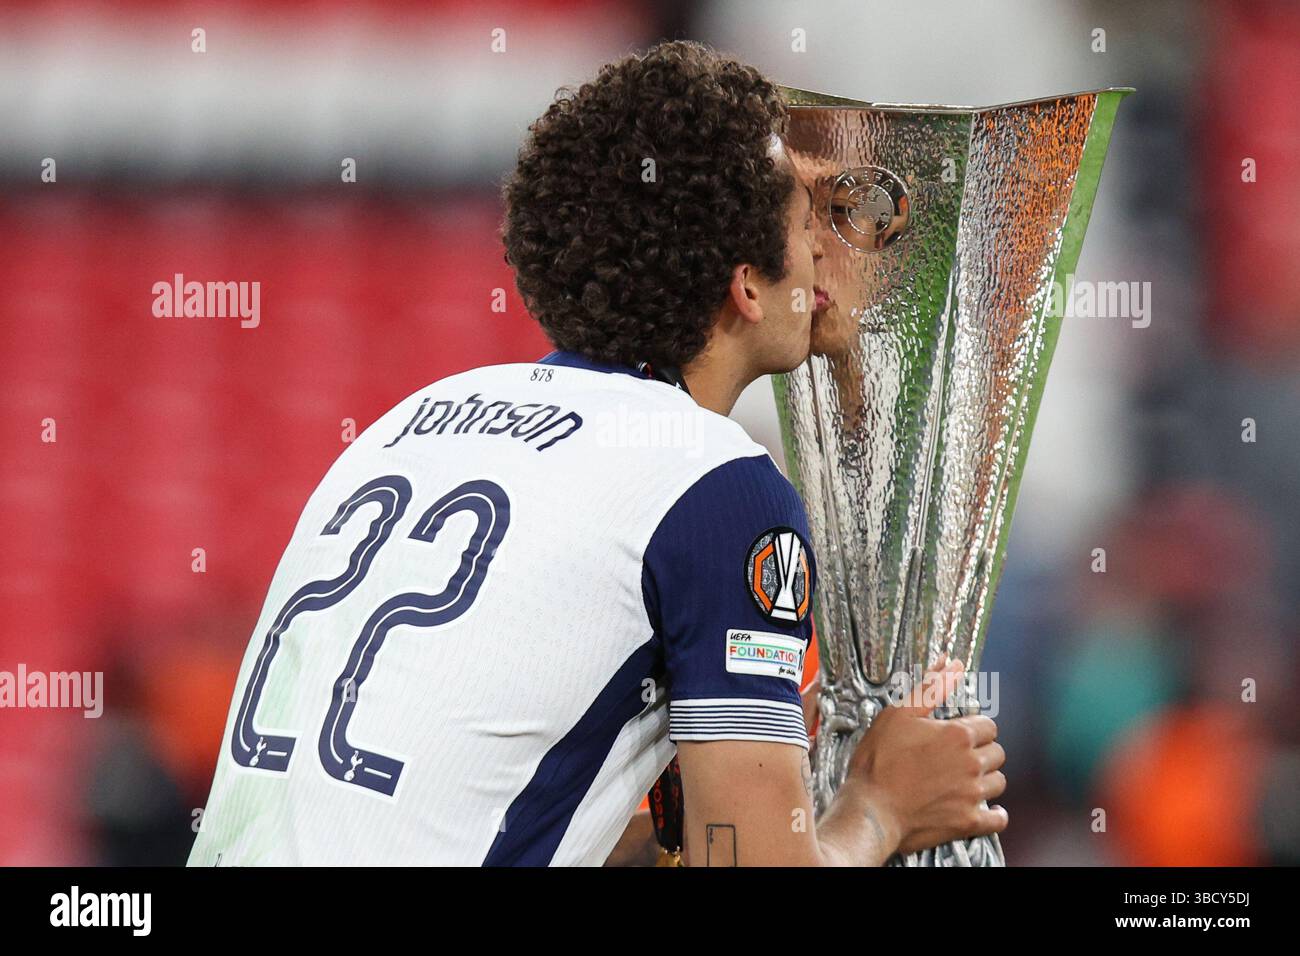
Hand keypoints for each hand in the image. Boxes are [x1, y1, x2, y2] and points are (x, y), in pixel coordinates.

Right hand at [845, 656, 1007, 854]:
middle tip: (958, 756)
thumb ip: (931, 687)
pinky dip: (994, 814)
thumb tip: (951, 663)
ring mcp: (972, 795)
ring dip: (986, 779)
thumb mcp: (899, 714)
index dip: (973, 727)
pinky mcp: (968, 821)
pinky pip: (998, 818)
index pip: (988, 725)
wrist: (870, 810)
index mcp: (958, 735)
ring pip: (999, 782)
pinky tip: (984, 808)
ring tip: (964, 779)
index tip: (957, 734)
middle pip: (997, 752)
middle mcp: (972, 764)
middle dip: (981, 751)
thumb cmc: (879, 761)